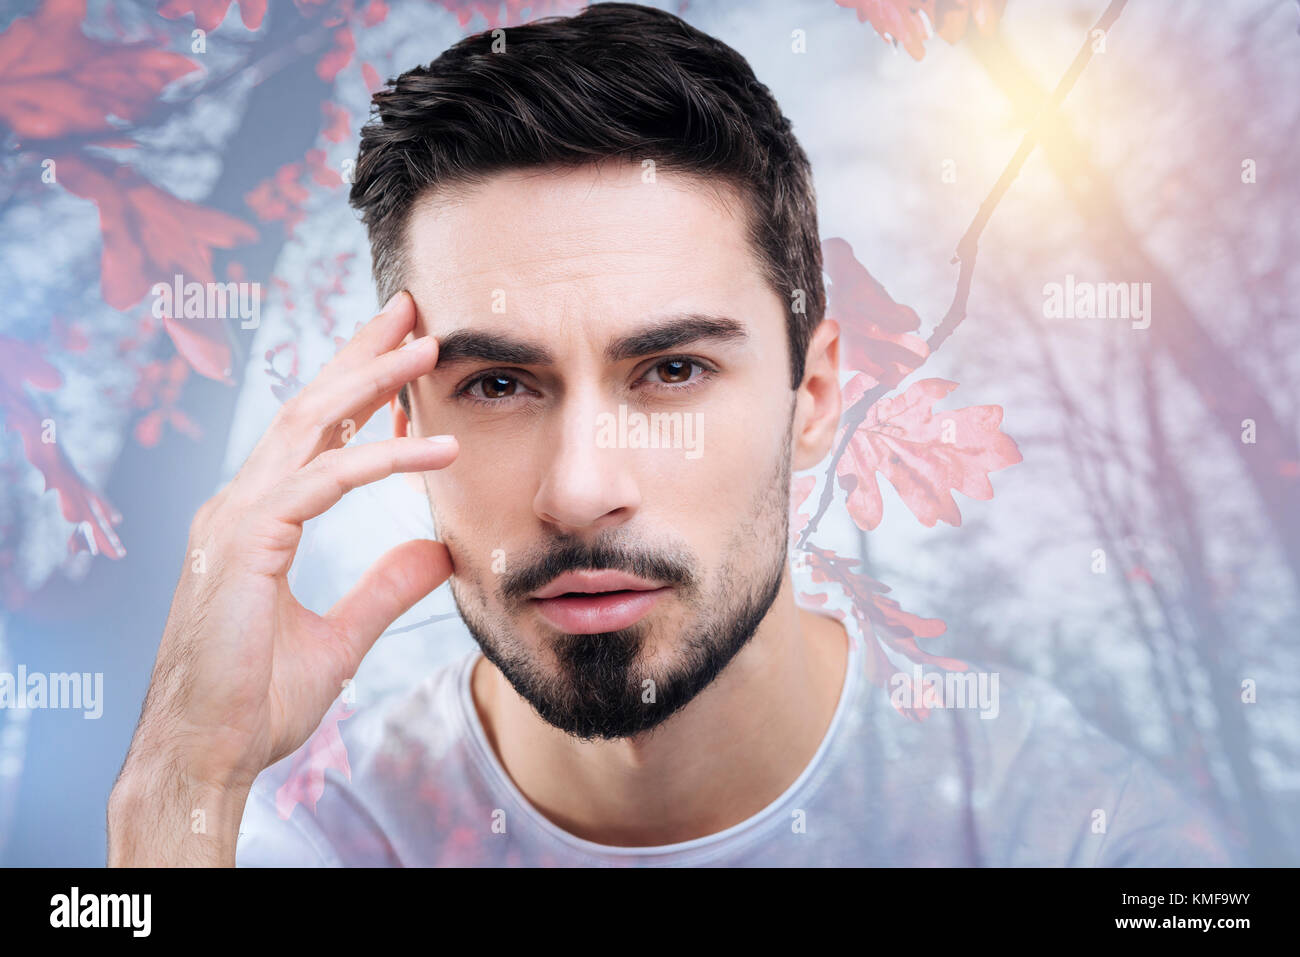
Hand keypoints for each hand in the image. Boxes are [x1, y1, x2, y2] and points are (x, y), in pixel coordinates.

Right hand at [108, 290, 454, 864]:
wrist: (205, 756)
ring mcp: (237, 519)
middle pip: (309, 406)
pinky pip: (325, 483)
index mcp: (257, 518)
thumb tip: (438, 550)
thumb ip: (386, 587)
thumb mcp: (342, 637)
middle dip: (361, 353)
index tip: (406, 356)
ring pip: (310, 425)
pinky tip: (437, 449)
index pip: (315, 435)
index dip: (359, 389)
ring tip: (426, 344)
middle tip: (412, 308)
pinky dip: (383, 458)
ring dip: (371, 379)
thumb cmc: (256, 702)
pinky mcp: (246, 544)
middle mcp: (241, 504)